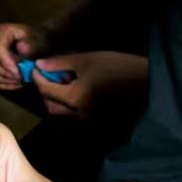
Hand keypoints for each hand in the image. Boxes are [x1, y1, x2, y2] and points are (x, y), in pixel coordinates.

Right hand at [0, 22, 55, 90]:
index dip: (6, 62)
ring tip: (25, 78)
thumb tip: (21, 47)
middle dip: (9, 73)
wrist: (39, 45)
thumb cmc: (40, 41)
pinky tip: (21, 80)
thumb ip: (33, 45)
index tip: (19, 72)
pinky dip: (9, 84)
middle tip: (24, 76)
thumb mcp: (41, 41)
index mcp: (3, 31)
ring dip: (10, 80)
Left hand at [32, 51, 147, 120]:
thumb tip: (39, 65)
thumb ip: (61, 63)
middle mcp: (79, 113)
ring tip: (65, 82)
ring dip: (57, 99)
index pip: (45, 90)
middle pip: (50, 106)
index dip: (37, 77)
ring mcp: (88, 120)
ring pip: (62, 113)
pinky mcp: (96, 122)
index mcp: (75, 97)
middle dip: (45, 91)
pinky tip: (78, 90)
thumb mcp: (88, 60)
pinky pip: (74, 115)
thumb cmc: (118, 67)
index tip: (35, 68)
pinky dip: (70, 104)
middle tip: (49, 75)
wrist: (147, 83)